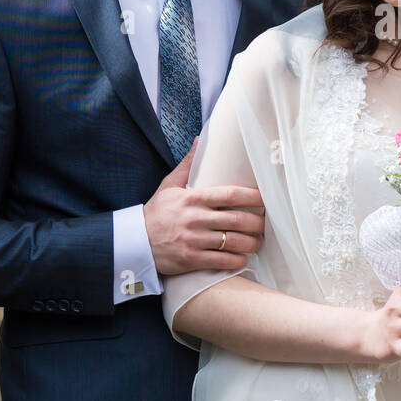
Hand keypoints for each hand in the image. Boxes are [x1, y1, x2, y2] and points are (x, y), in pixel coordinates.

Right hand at [143, 136, 266, 274]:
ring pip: (233, 241)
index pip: (231, 194)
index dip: (253, 197)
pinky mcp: (191, 259)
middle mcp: (196, 218)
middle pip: (238, 219)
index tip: (266, 199)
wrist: (134, 242)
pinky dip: (237, 261)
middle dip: (257, 223)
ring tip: (258, 242)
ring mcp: (194, 240)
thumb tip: (200, 140)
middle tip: (266, 225)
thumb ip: (187, 165)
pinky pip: (221, 261)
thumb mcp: (169, 186)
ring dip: (252, 243)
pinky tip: (243, 259)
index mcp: (193, 198)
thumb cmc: (156, 213)